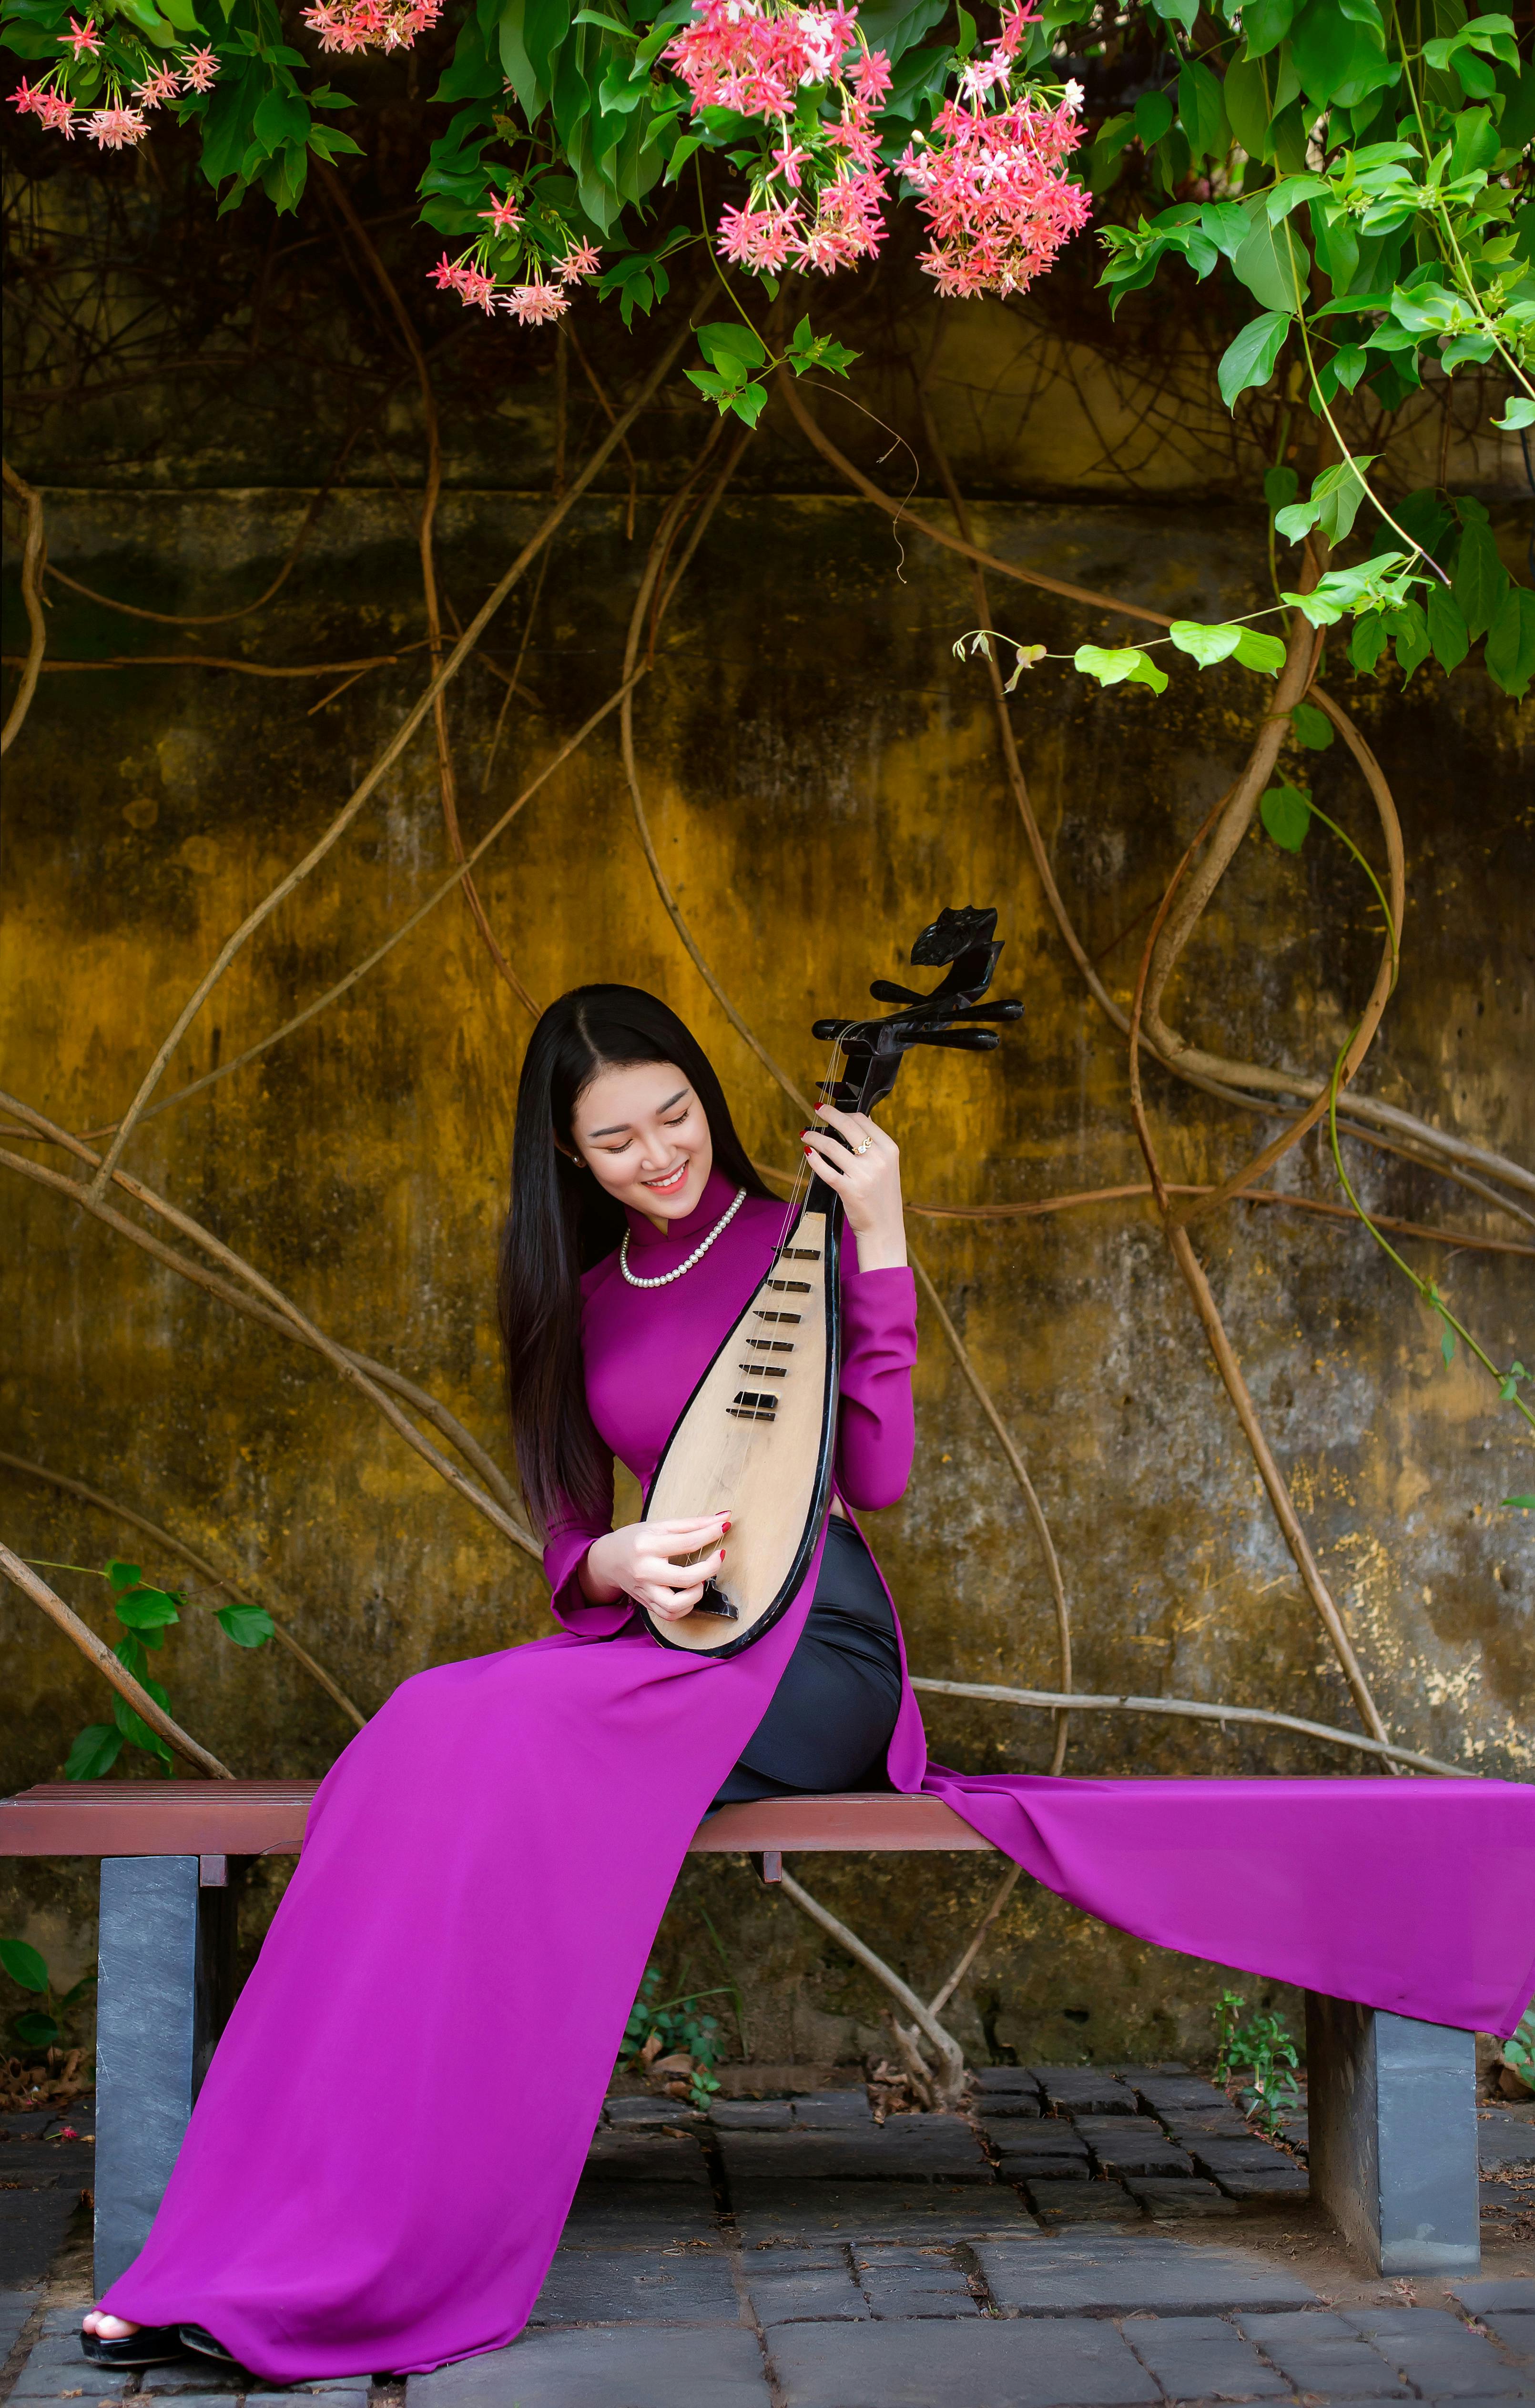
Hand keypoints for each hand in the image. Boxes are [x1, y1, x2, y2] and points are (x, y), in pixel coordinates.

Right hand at [581, 1514, 730, 1619]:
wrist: (608, 1560)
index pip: (687, 1542)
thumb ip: (692, 1524)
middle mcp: (645, 1571)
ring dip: (697, 1593)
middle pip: (685, 1577)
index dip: (711, 1534)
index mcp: (647, 1545)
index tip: (724, 1527)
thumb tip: (724, 1518)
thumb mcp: (659, 1525)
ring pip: (676, 1605)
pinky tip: (690, 1592)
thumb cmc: (635, 1539)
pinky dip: (686, 1606)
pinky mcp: (647, 1604)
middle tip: (718, 1556)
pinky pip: (670, 1614)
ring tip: (701, 1579)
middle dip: (710, 1567)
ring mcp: (645, 1591)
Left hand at [800, 1103, 906, 1270]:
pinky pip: (825, 1170)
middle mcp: (878, 1159)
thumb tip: (856, 1121)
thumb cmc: (882, 1196)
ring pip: (832, 1146)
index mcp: (889, 1150)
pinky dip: (813, 1158)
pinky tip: (807, 1152)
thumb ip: (874, 1146)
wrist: (884, 1228)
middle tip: (816, 1109)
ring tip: (805, 1134)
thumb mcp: (887, 1167)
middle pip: (848, 1126)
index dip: (844, 1112)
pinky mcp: (849, 1190)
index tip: (832, 1111)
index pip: (863, 1120)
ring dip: (814, 1136)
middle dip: (828, 1114)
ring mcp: (864, 1175)